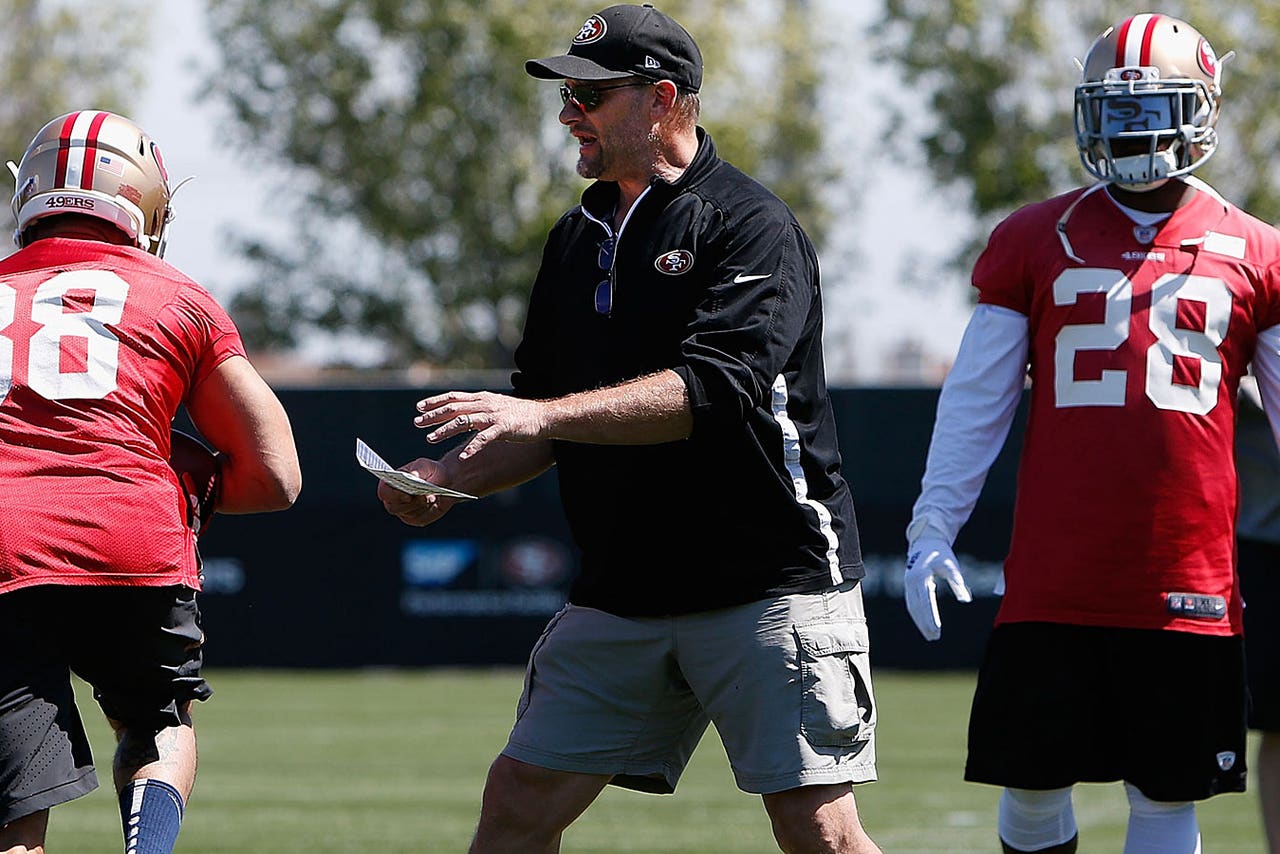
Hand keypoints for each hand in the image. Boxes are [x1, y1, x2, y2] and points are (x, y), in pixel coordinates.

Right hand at [378, 457, 459, 526]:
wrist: (446, 481)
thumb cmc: (432, 471)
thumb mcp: (427, 466)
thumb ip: (419, 470)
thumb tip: (412, 475)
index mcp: (392, 482)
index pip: (383, 491)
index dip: (392, 494)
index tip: (407, 494)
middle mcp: (394, 498)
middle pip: (393, 507)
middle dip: (410, 503)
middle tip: (424, 497)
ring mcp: (404, 510)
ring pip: (408, 514)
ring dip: (421, 505)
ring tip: (433, 497)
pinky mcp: (415, 518)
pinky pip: (420, 518)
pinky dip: (428, 511)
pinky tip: (434, 503)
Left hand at [414, 391, 546, 459]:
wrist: (543, 417)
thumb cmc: (519, 414)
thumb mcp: (495, 407)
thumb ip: (479, 410)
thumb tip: (461, 416)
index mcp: (481, 398)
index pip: (454, 397)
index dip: (435, 401)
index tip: (419, 407)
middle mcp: (484, 404)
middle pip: (453, 408)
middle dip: (433, 415)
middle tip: (417, 423)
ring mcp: (493, 416)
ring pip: (463, 421)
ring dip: (444, 430)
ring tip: (430, 439)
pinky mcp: (502, 429)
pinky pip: (483, 439)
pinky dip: (471, 447)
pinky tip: (462, 456)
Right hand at [904, 538, 971, 640]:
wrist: (926, 540)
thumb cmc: (941, 553)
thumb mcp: (951, 565)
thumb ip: (957, 582)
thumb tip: (965, 599)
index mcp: (920, 577)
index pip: (925, 602)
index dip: (930, 618)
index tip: (937, 630)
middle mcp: (911, 581)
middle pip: (916, 608)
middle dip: (924, 624)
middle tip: (934, 637)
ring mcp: (907, 583)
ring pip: (912, 607)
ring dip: (920, 622)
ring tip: (930, 635)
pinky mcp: (909, 585)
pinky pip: (912, 603)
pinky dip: (917, 614)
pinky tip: (924, 623)